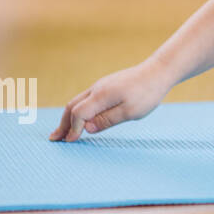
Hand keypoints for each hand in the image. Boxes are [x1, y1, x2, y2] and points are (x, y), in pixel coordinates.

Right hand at [48, 60, 174, 141]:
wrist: (159, 71)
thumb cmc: (148, 93)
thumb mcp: (130, 111)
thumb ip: (108, 120)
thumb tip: (87, 128)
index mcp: (101, 95)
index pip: (79, 114)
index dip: (73, 129)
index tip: (70, 142)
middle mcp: (97, 89)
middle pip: (72, 107)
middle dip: (63, 124)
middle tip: (54, 139)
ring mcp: (101, 86)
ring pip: (78, 102)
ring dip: (68, 117)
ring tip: (62, 132)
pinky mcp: (106, 86)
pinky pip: (86, 99)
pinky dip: (78, 111)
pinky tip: (81, 119)